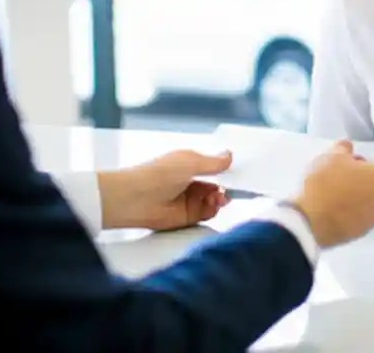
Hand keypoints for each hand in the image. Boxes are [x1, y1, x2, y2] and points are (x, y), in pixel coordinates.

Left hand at [98, 150, 233, 230]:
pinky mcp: (186, 217)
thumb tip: (230, 156)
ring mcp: (187, 200)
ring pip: (213, 200)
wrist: (134, 199)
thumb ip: (213, 161)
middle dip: (226, 185)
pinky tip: (214, 205)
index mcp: (188, 164)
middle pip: (215, 185)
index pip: (212, 166)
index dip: (225, 169)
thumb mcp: (190, 161)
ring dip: (220, 198)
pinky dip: (213, 210)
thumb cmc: (157, 174)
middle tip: (233, 187)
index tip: (239, 170)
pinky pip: (206, 214)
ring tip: (220, 198)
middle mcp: (188, 182)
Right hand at [292, 140, 373, 248]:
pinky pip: (361, 215)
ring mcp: (373, 220)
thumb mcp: (333, 156)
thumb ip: (344, 148)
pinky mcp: (358, 233)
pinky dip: (354, 207)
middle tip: (356, 168)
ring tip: (343, 184)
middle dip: (373, 175)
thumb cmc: (328, 183)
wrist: (312, 223)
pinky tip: (336, 202)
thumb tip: (347, 147)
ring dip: (364, 192)